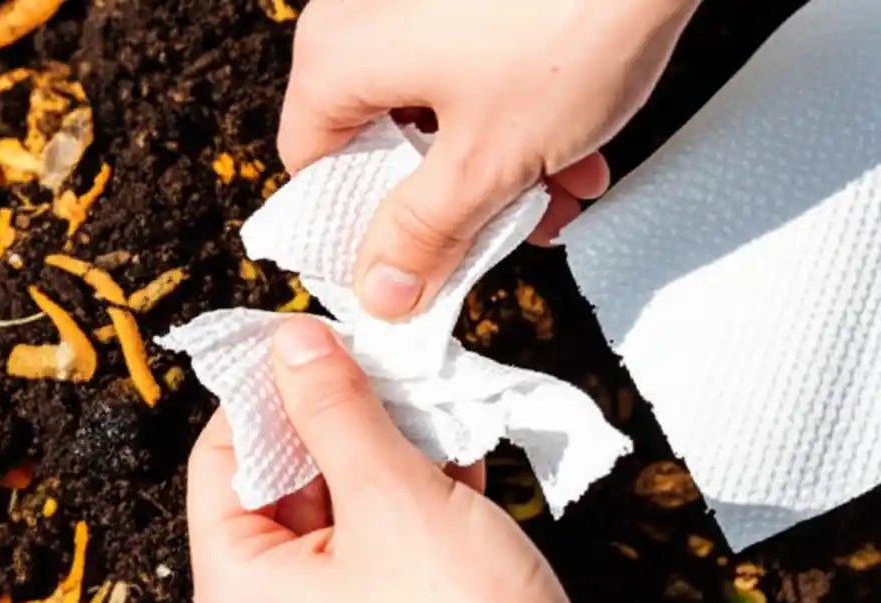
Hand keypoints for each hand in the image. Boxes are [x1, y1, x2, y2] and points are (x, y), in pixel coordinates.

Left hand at [187, 316, 670, 602]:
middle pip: (278, 490)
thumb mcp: (391, 494)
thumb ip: (333, 409)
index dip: (263, 393)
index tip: (307, 344)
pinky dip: (406, 511)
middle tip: (377, 371)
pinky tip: (453, 468)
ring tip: (426, 415)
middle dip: (334, 424)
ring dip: (380, 461)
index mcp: (238, 595)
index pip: (219, 462)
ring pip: (334, 522)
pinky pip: (372, 560)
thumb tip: (291, 346)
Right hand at [279, 0, 699, 319]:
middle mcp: (359, 14)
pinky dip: (510, 112)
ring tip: (560, 191)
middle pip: (380, 141)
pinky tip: (575, 145)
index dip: (358, 228)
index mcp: (337, 57)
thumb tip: (380, 290)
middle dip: (451, 200)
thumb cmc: (567, 19)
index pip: (312, 166)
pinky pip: (466, 66)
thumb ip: (426, 234)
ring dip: (494, 164)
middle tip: (503, 230)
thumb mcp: (489, 158)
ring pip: (433, 108)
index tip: (408, 266)